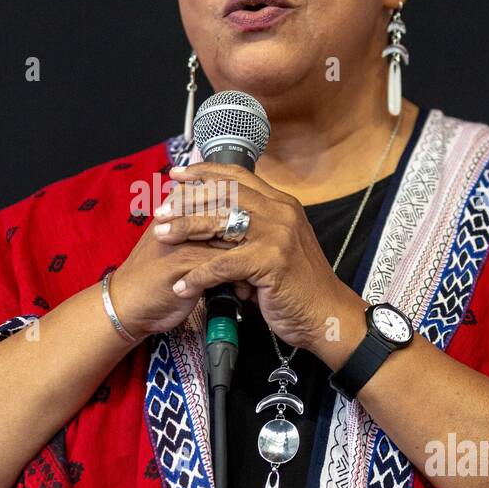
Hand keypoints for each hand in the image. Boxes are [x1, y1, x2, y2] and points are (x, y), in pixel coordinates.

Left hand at [146, 161, 356, 351]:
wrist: (327, 316)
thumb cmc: (297, 287)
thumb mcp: (275, 248)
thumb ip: (250, 232)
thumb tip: (213, 224)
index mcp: (281, 204)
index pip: (238, 176)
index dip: (205, 172)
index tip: (177, 174)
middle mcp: (281, 212)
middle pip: (224, 193)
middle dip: (187, 199)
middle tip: (160, 210)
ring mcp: (278, 235)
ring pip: (221, 222)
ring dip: (185, 228)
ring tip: (162, 238)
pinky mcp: (272, 262)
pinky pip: (224, 264)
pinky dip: (199, 275)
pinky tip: (182, 285)